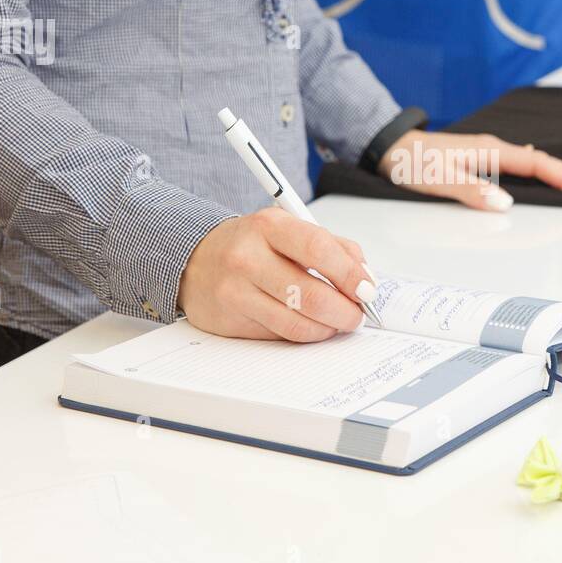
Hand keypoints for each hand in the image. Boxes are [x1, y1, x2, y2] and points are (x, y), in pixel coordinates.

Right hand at [178, 209, 375, 341]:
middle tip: (357, 315)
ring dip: (327, 328)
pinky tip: (309, 324)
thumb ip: (333, 247)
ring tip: (336, 322)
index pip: (318, 249)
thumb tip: (365, 277)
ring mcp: (235, 292)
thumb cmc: (251, 245)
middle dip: (345, 311)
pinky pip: (280, 336)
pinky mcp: (230, 322)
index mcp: (268, 226)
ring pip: (297, 324)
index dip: (350, 274)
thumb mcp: (289, 229)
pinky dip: (304, 334)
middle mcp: (247, 257)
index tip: (366, 289)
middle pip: (311, 295)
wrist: (195, 261)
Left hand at [377, 130, 561, 210]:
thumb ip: (470, 191)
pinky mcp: (487, 160)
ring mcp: (493, 154)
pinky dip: (548, 173)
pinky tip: (556, 178)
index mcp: (490, 152)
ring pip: (539, 163)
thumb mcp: (437, 180)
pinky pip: (527, 166)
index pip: (537, 165)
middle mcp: (496, 150)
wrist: (392, 148)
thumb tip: (505, 203)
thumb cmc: (412, 164)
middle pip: (546, 161)